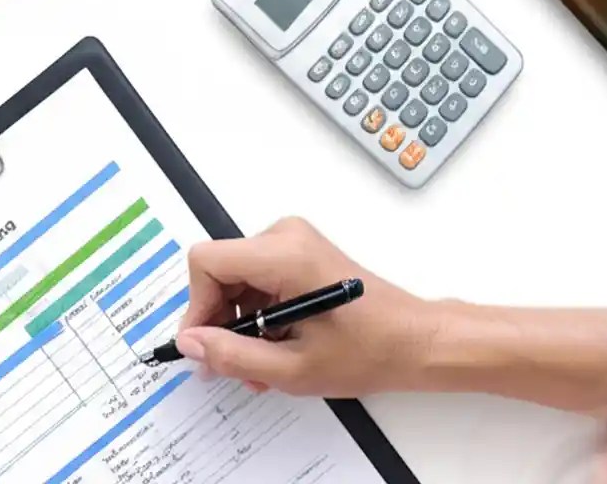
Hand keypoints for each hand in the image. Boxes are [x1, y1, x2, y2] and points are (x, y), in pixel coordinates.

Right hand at [177, 217, 434, 396]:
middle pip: (220, 272)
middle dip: (220, 322)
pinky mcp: (301, 255)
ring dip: (240, 326)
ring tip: (258, 367)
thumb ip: (233, 355)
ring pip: (237, 281)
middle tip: (231, 367)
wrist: (415, 341)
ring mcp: (295, 243)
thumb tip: (191, 343)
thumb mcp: (292, 368)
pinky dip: (257, 317)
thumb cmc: (368, 351)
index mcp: (284, 255)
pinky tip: (273, 350)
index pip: (207, 262)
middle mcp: (286, 237)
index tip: (204, 345)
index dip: (196, 306)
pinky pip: (257, 281)